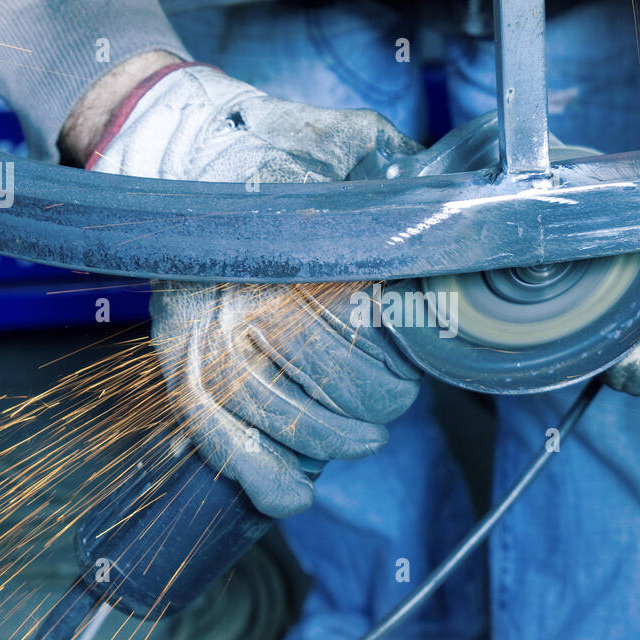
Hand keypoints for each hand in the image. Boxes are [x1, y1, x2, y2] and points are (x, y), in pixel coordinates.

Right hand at [84, 62, 421, 516]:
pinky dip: (262, 479)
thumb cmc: (271, 150)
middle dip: (380, 402)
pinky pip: (218, 441)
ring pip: (282, 419)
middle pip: (333, 381)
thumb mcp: (350, 142)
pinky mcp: (177, 362)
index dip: (399, 351)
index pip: (363, 323)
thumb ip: (403, 171)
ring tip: (364, 437)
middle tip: (396, 396)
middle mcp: (245, 296)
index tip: (416, 348)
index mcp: (293, 249)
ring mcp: (205, 335)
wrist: (176, 146)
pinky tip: (298, 496)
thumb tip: (463, 201)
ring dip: (334, 441)